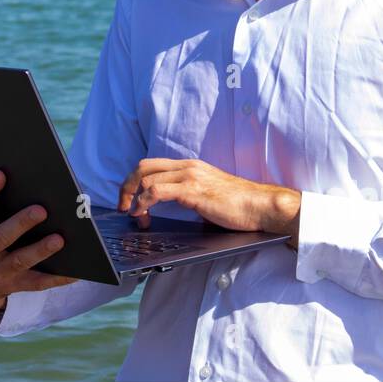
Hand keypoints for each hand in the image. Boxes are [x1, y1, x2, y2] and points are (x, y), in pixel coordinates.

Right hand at [0, 159, 78, 315]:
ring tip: (61, 238)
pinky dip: (57, 279)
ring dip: (40, 251)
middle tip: (41, 209)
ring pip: (20, 261)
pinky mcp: (13, 285)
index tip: (0, 174)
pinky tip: (76, 269)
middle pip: (0, 238)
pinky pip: (37, 283)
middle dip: (20, 225)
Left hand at [117, 157, 301, 245]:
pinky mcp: (193, 191)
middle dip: (126, 186)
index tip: (129, 199)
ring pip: (147, 178)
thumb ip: (187, 193)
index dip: (134, 181)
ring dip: (134, 199)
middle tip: (122, 206)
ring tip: (135, 217)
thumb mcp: (207, 193)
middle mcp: (187, 166)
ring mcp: (190, 177)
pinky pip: (157, 191)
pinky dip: (143, 203)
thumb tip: (168, 205)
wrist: (260, 205)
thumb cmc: (237, 205)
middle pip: (143, 167)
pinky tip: (143, 214)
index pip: (152, 164)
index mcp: (190, 166)